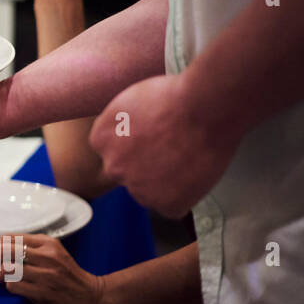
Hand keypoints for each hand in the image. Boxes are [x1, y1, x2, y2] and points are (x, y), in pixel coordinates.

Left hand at [0, 234, 108, 303]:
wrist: (95, 300)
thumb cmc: (69, 279)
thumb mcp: (53, 256)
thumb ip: (29, 251)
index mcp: (48, 243)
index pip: (9, 238)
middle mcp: (48, 255)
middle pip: (5, 249)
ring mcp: (47, 274)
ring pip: (7, 267)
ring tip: (1, 281)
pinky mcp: (45, 293)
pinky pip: (14, 285)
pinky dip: (8, 287)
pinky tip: (15, 290)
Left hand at [89, 73, 240, 217]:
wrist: (203, 109)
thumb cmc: (172, 96)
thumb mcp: (128, 101)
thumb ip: (119, 125)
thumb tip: (124, 136)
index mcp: (100, 140)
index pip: (113, 153)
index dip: (137, 147)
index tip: (154, 139)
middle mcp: (112, 167)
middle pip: (128, 173)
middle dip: (146, 165)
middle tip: (173, 150)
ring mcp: (137, 188)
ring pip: (149, 192)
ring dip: (165, 183)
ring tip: (187, 159)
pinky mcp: (165, 204)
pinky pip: (173, 206)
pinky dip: (185, 196)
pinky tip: (194, 174)